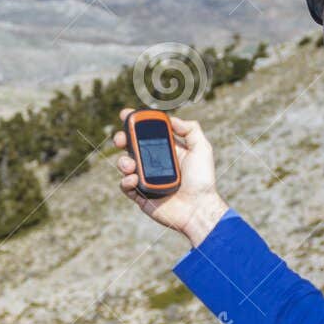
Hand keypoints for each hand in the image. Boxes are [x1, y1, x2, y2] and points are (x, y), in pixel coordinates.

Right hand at [115, 110, 229, 248]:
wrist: (199, 209)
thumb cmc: (202, 180)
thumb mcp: (202, 149)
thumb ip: (191, 129)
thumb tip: (172, 119)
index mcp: (166, 151)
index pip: (147, 134)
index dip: (134, 124)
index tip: (125, 114)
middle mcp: (154, 164)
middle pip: (131, 147)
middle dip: (122, 139)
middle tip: (120, 139)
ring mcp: (146, 180)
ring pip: (125, 165)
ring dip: (123, 161)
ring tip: (130, 165)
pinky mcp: (141, 196)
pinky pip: (126, 186)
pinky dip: (126, 181)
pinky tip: (134, 179)